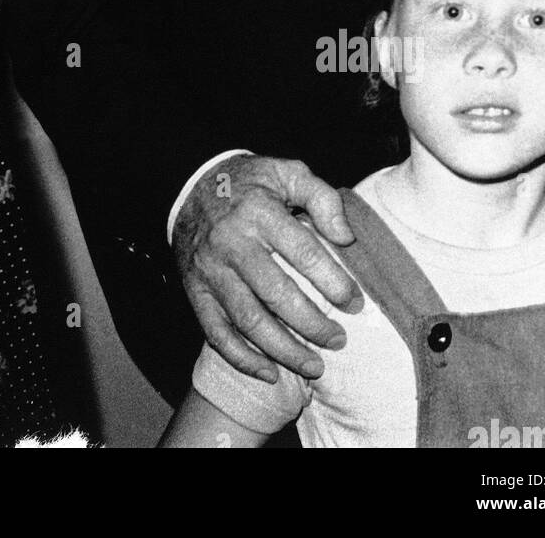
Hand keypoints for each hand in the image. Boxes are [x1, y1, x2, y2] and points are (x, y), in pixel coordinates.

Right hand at [172, 154, 362, 383]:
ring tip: (314, 366)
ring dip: (284, 350)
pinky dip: (242, 359)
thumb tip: (345, 238)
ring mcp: (211, 271)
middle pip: (277, 294)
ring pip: (249, 320)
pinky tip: (269, 373)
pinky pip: (216, 333)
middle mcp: (232, 243)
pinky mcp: (195, 291)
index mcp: (259, 211)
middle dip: (313, 325)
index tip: (355, 302)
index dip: (333, 282)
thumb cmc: (250, 183)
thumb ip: (321, 198)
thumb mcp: (286, 172)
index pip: (303, 252)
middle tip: (339, 340)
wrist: (189, 187)